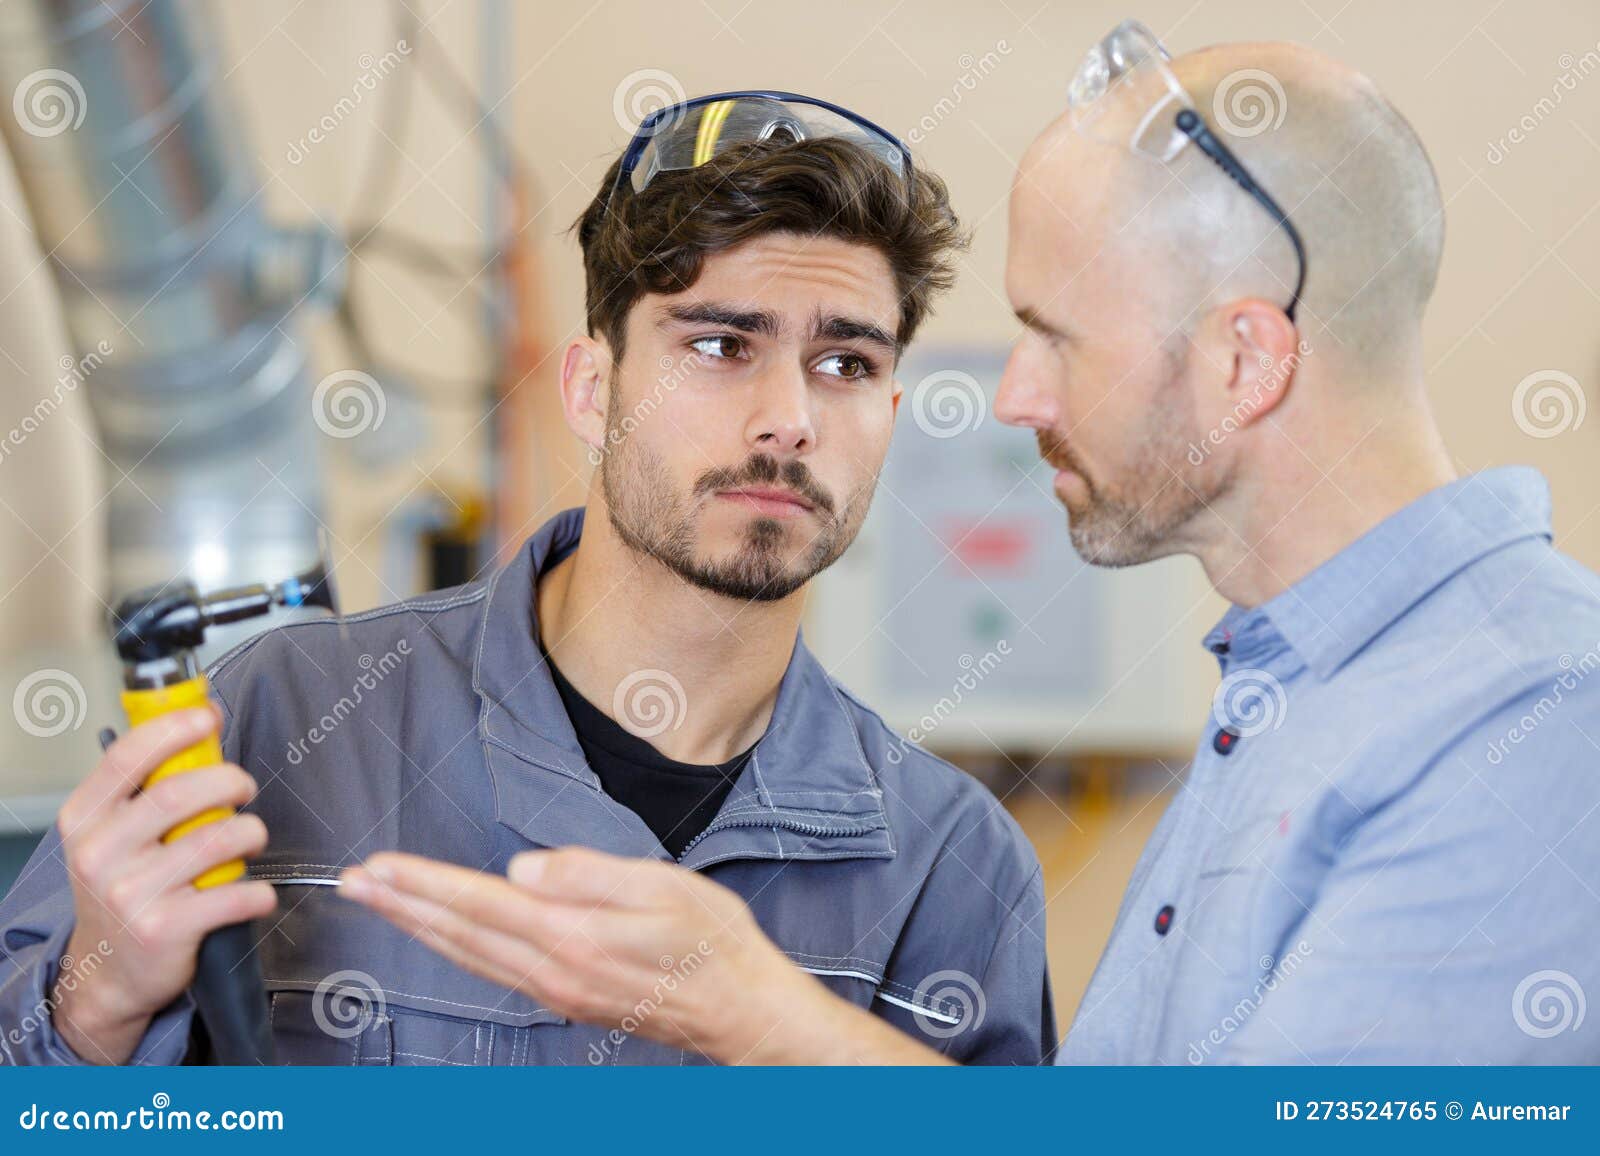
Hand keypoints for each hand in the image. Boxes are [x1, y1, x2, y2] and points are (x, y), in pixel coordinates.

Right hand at [52, 705, 276, 1063]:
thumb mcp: (112, 834)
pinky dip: (258, 890)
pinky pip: (233, 894)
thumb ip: (144, 787)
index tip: (208, 716)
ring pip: (215, 839)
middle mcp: (99, 854)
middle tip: (244, 788)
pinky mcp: (164, 929)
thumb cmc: (123, 887)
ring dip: (250, 833)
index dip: (173, 729)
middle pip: (178, 794)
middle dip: (228, 781)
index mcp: (84, 820)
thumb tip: (198, 724)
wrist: (108, 970)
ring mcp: (129, 894)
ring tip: (251, 837)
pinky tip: (255, 891)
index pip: (125, 759)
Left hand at [340, 847, 946, 1063]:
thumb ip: (591, 875)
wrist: (743, 1013)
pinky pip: (492, 970)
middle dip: (401, 904)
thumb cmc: (715, 946)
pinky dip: (455, 948)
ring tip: (382, 901)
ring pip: (469, 955)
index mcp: (573, 936)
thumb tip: (523, 868)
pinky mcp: (567, 997)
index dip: (423, 883)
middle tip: (352, 881)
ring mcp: (556, 991)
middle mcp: (553, 971)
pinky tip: (445, 935)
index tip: (378, 866)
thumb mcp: (667, 889)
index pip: (480, 902)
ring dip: (419, 926)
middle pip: (459, 933)